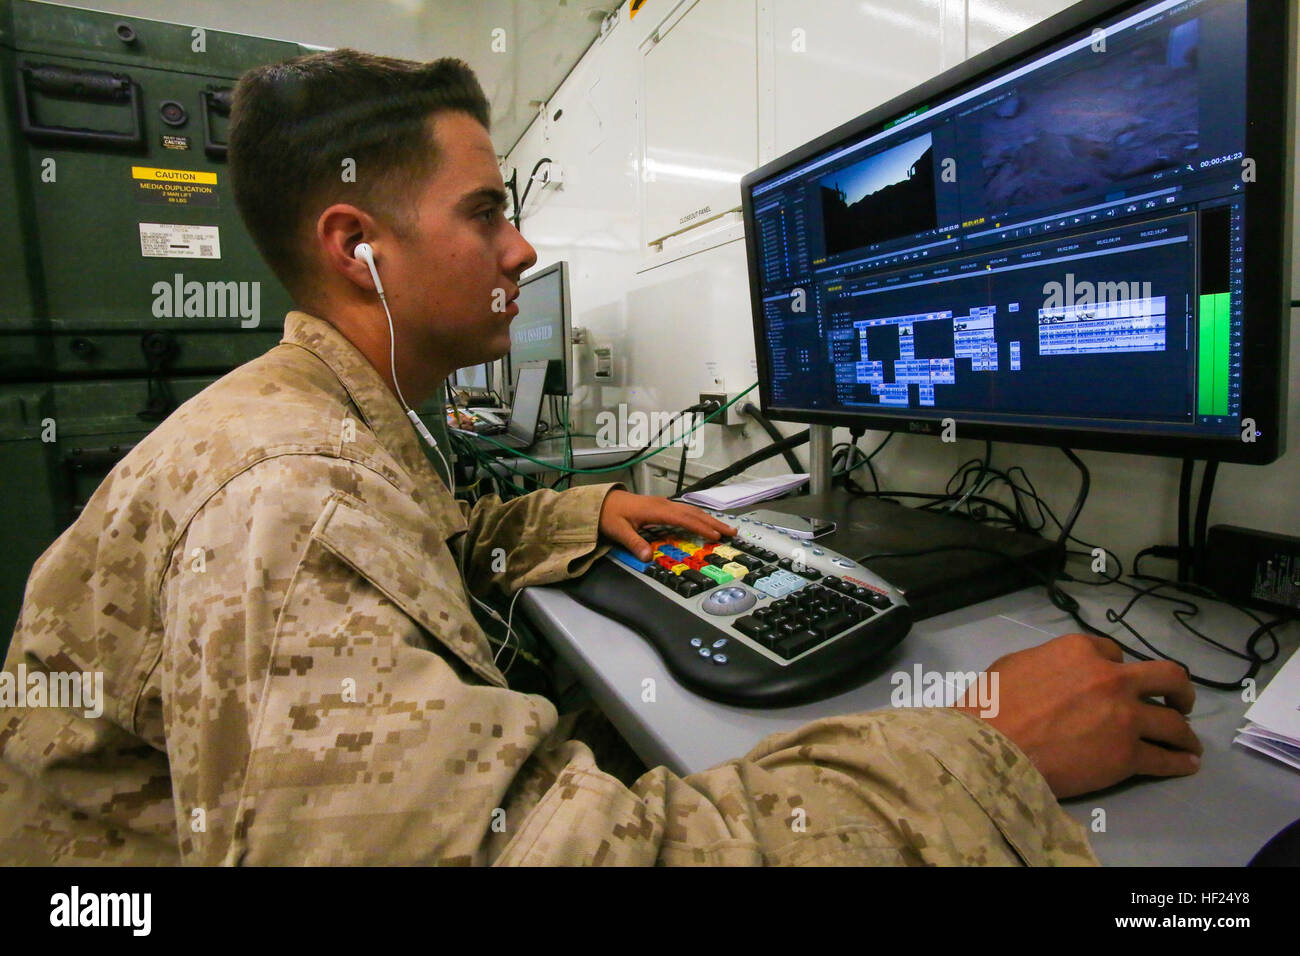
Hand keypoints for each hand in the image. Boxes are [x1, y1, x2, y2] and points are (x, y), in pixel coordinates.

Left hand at [598, 490, 736, 560]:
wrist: (602, 501)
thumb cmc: (610, 515)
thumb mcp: (619, 531)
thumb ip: (634, 543)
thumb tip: (648, 557)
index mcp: (656, 510)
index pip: (683, 519)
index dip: (700, 527)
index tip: (716, 536)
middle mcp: (663, 505)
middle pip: (693, 513)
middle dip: (713, 523)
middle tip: (732, 532)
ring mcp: (664, 504)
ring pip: (691, 511)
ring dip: (709, 519)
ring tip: (725, 529)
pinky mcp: (662, 506)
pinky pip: (685, 511)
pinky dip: (699, 517)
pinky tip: (704, 522)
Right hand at [954, 632, 1201, 797]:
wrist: (991, 748)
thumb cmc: (991, 705)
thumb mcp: (1016, 664)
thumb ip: (1049, 663)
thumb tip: (1059, 675)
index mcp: (1081, 651)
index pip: (1115, 653)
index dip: (1117, 669)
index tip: (1119, 685)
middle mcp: (1111, 678)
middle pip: (1167, 677)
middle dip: (1178, 690)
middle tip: (1179, 703)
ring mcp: (1124, 717)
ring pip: (1174, 723)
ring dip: (1185, 733)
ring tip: (1188, 743)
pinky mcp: (1127, 755)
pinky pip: (1164, 759)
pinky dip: (1179, 763)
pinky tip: (1185, 765)